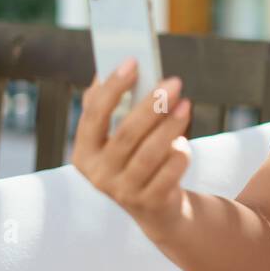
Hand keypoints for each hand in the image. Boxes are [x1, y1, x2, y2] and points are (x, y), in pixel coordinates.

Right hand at [72, 57, 193, 238]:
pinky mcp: (150, 203)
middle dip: (151, 105)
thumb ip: (108, 107)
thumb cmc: (135, 160)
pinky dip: (179, 154)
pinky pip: (169, 172)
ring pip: (150, 153)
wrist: (156, 208)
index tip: (133, 62)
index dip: (113, 88)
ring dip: (170, 125)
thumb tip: (107, 70)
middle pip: (126, 134)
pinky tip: (184, 144)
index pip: (94, 115)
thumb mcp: (116, 138)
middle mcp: (98, 175)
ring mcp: (123, 192)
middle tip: (174, 82)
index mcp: (83, 153)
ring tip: (186, 105)